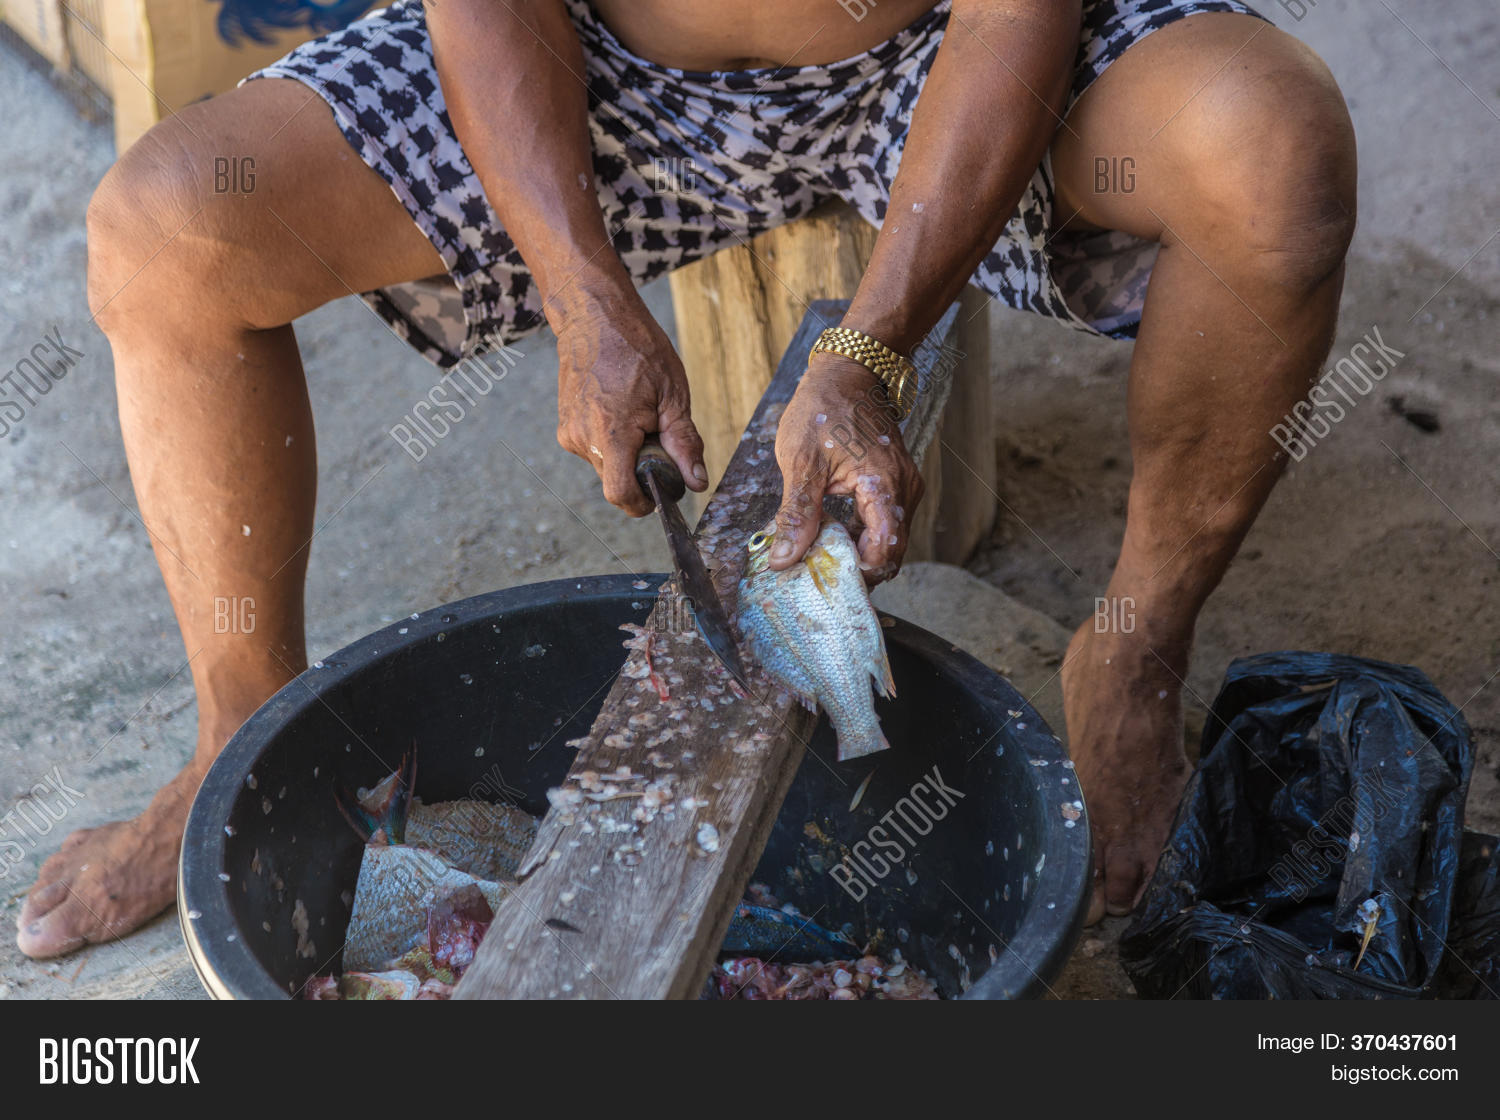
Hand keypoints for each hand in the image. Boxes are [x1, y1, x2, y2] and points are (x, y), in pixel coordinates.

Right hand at [554, 293, 706, 516]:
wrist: (594, 317)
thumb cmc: (637, 348)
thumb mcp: (673, 395)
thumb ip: (684, 443)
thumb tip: (696, 482)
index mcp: (610, 431)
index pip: (620, 493)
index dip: (643, 504)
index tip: (660, 493)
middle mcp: (582, 437)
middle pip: (615, 481)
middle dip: (641, 472)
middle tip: (658, 436)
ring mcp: (569, 432)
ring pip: (606, 466)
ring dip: (627, 454)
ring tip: (638, 415)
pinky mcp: (565, 426)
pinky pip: (594, 450)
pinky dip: (613, 442)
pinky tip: (621, 410)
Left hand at [770, 353, 923, 581]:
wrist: (848, 373)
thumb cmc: (823, 409)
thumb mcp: (801, 462)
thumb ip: (797, 514)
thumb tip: (783, 559)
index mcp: (884, 486)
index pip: (886, 551)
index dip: (860, 573)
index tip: (826, 579)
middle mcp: (904, 490)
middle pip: (891, 552)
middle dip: (857, 569)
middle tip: (818, 575)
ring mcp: (904, 487)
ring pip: (888, 540)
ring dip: (858, 553)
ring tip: (819, 555)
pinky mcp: (896, 485)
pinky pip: (884, 522)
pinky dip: (861, 536)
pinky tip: (831, 534)